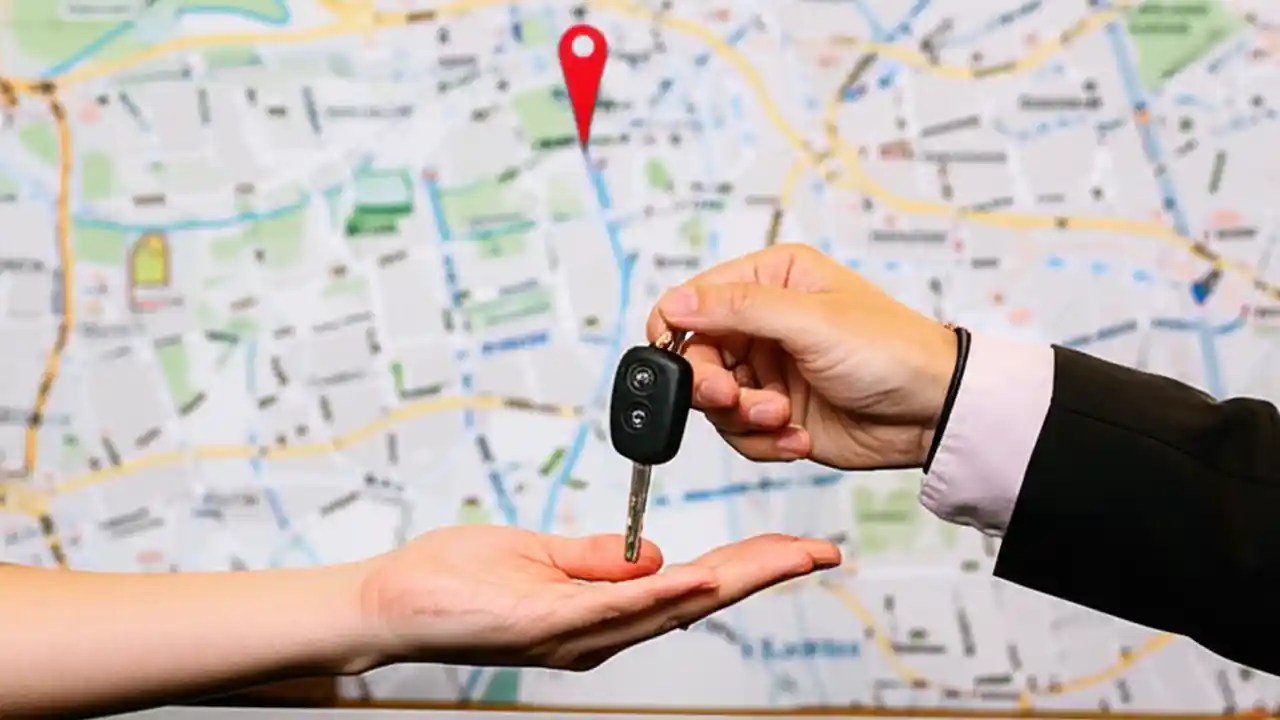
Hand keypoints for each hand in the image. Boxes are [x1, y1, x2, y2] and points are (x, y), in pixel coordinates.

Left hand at [357, 525, 839, 670]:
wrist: (390, 605)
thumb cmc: (453, 580)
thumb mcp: (538, 557)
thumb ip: (595, 558)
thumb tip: (650, 553)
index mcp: (603, 610)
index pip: (692, 584)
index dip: (750, 565)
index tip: (797, 544)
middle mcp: (600, 631)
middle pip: (699, 599)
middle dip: (764, 572)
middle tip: (820, 550)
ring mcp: (575, 632)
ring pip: (670, 606)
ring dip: (732, 579)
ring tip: (783, 556)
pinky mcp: (544, 623)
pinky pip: (610, 608)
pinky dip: (659, 592)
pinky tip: (698, 575)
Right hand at [647, 243, 956, 469]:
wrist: (933, 413)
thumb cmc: (892, 350)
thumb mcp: (809, 320)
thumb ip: (737, 308)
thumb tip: (675, 302)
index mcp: (770, 281)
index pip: (694, 300)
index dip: (677, 332)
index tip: (678, 362)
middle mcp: (763, 323)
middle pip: (697, 357)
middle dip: (713, 386)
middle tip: (733, 398)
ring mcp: (768, 371)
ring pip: (714, 401)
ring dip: (743, 417)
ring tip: (782, 417)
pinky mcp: (776, 412)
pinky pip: (738, 432)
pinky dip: (762, 441)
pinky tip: (796, 436)